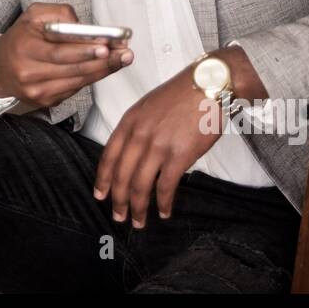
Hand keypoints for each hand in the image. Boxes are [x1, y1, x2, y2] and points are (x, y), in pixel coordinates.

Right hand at [0, 2, 133, 107]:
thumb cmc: (20, 38)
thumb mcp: (33, 15)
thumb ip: (58, 14)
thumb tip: (85, 27)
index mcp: (24, 48)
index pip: (59, 50)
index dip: (85, 49)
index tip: (108, 44)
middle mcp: (28, 72)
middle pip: (72, 68)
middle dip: (102, 60)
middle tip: (124, 53)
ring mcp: (37, 91)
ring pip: (77, 81)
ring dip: (103, 70)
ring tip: (122, 59)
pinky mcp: (45, 101)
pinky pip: (74, 89)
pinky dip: (90, 78)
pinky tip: (104, 68)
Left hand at [92, 66, 223, 228]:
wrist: (208, 85)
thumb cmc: (182, 95)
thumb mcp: (148, 106)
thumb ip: (137, 129)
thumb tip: (133, 154)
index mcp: (129, 121)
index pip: (108, 156)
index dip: (103, 179)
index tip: (100, 195)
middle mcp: (139, 135)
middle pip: (121, 175)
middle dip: (118, 201)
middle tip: (119, 216)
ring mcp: (158, 145)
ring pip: (140, 185)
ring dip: (138, 207)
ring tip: (139, 221)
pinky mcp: (179, 155)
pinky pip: (165, 186)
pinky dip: (163, 203)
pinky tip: (163, 211)